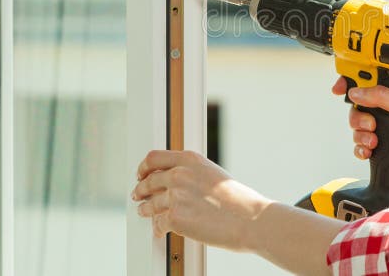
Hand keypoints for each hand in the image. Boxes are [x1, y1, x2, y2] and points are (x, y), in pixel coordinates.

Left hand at [132, 150, 343, 274]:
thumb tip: (172, 179)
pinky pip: (157, 223)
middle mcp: (180, 174)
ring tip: (146, 212)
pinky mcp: (174, 217)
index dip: (144, 168)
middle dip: (141, 190)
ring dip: (146, 209)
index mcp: (191, 160)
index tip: (141, 174)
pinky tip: (160, 230)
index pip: (154, 158)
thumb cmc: (237, 200)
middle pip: (148, 181)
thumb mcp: (213, 174)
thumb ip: (191, 173)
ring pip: (150, 203)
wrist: (250, 219)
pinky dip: (158, 228)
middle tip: (139, 195)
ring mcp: (175, 196)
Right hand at [332, 77, 388, 209]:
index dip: (355, 81)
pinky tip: (370, 152)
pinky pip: (361, 144)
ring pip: (359, 125)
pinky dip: (361, 148)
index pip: (373, 80)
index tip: (341, 88)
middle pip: (360, 104)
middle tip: (370, 124)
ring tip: (374, 142)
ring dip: (360, 134)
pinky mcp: (384, 146)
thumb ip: (384, 96)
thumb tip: (358, 91)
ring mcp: (388, 129)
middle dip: (358, 115)